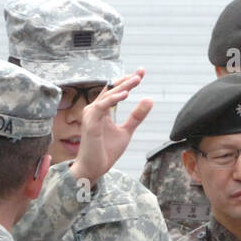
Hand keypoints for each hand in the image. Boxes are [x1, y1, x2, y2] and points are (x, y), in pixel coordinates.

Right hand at [67, 69, 151, 185]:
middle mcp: (95, 109)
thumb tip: (149, 99)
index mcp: (102, 110)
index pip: (115, 91)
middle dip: (126, 80)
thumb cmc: (106, 151)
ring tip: (136, 80)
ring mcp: (91, 115)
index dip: (127, 81)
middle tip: (141, 72)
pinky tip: (125, 94)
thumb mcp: (127, 131)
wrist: (94, 168)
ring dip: (122, 87)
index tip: (141, 72)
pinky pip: (102, 106)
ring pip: (107, 95)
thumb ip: (136, 116)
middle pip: (111, 89)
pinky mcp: (90, 123)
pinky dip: (113, 99)